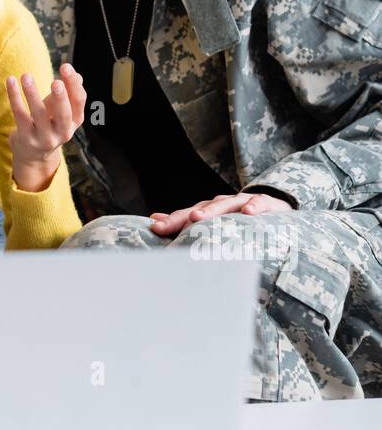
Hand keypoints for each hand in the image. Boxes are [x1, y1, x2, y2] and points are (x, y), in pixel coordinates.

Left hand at [7, 62, 85, 192]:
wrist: (33, 156)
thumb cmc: (49, 125)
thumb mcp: (61, 112)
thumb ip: (68, 94)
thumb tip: (78, 76)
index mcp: (74, 122)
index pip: (78, 102)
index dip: (73, 85)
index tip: (66, 66)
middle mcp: (62, 132)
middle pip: (63, 114)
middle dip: (60, 98)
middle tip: (55, 82)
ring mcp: (44, 138)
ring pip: (38, 114)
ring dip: (32, 93)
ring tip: (26, 76)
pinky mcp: (26, 138)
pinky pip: (19, 115)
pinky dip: (14, 97)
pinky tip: (10, 81)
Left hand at [150, 191, 293, 236]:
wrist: (275, 211)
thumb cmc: (238, 220)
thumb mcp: (216, 223)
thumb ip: (185, 222)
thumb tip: (154, 220)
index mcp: (209, 209)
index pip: (187, 214)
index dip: (172, 220)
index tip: (155, 227)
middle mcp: (222, 203)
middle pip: (204, 207)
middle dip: (190, 214)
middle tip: (180, 220)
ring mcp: (242, 203)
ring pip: (227, 204)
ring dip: (213, 209)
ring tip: (199, 216)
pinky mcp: (266, 204)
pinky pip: (259, 204)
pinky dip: (254, 207)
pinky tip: (249, 213)